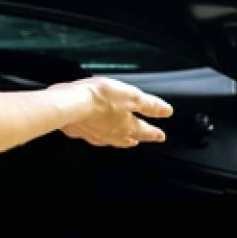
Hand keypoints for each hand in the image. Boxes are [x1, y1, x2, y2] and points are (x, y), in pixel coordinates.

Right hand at [59, 76, 173, 147]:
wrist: (69, 105)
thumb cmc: (99, 98)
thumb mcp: (131, 96)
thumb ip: (149, 104)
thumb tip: (167, 111)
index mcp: (127, 125)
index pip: (145, 131)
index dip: (154, 132)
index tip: (161, 136)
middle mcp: (111, 133)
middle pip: (127, 138)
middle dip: (135, 138)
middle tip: (140, 141)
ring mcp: (93, 134)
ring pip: (110, 139)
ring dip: (118, 140)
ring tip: (122, 140)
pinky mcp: (77, 130)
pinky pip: (90, 135)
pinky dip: (95, 134)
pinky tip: (92, 131)